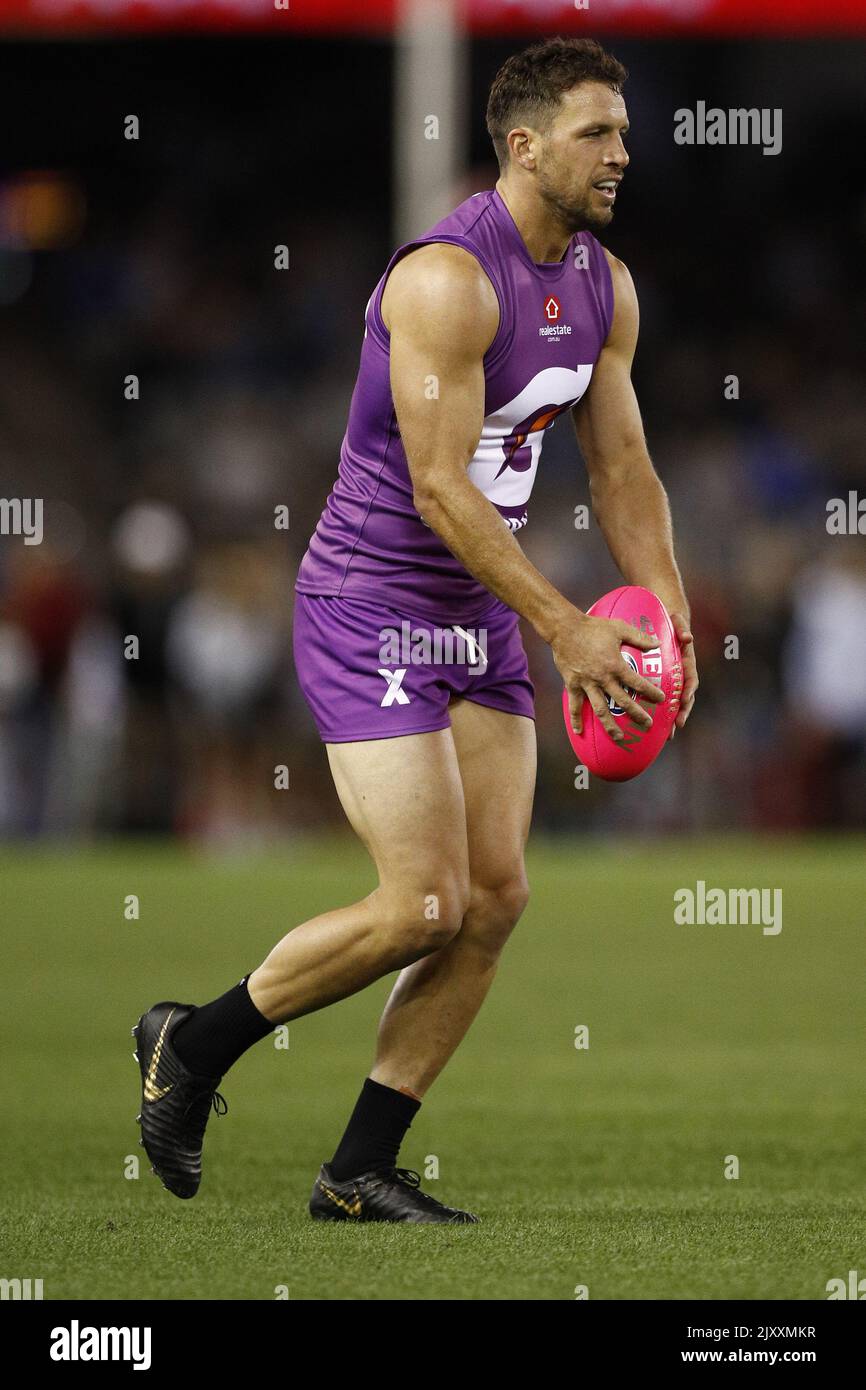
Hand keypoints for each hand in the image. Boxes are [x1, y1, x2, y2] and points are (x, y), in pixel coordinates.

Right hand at [553, 611, 665, 744]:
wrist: (564, 628)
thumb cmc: (593, 627)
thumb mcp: (619, 628)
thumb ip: (639, 637)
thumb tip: (658, 644)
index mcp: (615, 665)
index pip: (637, 683)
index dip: (650, 692)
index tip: (661, 699)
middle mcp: (602, 678)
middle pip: (622, 701)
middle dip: (636, 714)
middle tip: (648, 725)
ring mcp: (586, 684)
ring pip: (600, 710)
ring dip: (610, 725)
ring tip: (619, 737)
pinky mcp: (573, 684)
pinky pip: (574, 705)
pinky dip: (576, 719)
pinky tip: (579, 732)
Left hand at [667, 611, 697, 739]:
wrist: (669, 620)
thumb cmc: (672, 621)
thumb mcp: (677, 621)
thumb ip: (682, 627)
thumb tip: (687, 637)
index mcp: (687, 661)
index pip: (690, 679)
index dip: (688, 690)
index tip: (685, 700)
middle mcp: (682, 673)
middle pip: (685, 696)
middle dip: (682, 711)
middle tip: (677, 725)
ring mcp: (674, 678)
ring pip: (676, 701)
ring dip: (673, 717)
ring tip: (669, 734)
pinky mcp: (665, 681)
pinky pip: (664, 698)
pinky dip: (662, 712)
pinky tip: (655, 726)